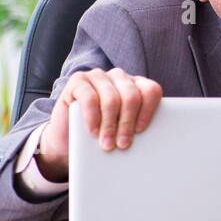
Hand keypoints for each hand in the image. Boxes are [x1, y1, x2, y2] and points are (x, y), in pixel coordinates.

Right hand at [35, 68, 163, 180]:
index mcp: (136, 85)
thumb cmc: (101, 135)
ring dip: (110, 125)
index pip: (151, 91)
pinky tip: (93, 131)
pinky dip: (92, 117)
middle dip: (127, 123)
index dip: (147, 111)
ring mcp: (98, 76)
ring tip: (108, 144)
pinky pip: (89, 98)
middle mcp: (119, 77)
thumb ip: (137, 129)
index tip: (140, 131)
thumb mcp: (123, 131)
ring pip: (111, 99)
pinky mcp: (78, 81)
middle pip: (131, 96)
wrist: (69, 140)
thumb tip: (152, 143)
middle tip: (123, 144)